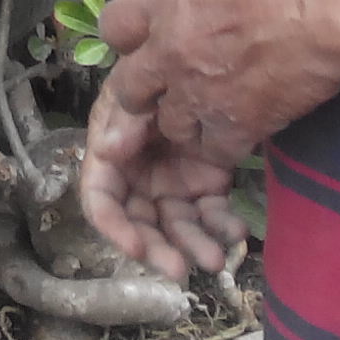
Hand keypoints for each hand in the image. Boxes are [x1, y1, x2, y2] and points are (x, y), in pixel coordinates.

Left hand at [77, 0, 339, 266]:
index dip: (127, 40)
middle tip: (167, 94)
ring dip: (184, 123)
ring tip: (208, 116)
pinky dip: (223, 147)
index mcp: (164, 3)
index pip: (114, 27)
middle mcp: (168, 51)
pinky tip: (241, 134)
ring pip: (170, 126)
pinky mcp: (236, 125)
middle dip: (143, 95)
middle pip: (129, 90)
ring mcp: (198, 93)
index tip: (143, 45)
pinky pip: (213, 151)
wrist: (326, 5)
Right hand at [77, 89, 243, 279]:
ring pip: (179, 226)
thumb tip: (107, 152)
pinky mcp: (206, 186)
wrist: (205, 70)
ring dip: (195, 246)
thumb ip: (123, 121)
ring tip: (217, 260)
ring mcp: (173, 185)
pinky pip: (213, 213)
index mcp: (112, 159)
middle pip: (142, 223)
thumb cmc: (157, 78)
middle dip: (158, 249)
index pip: (102, 200)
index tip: (135, 248)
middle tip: (178, 269)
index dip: (114, 228)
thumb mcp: (134, 96)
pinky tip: (237, 231)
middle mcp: (139, 179)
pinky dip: (224, 226)